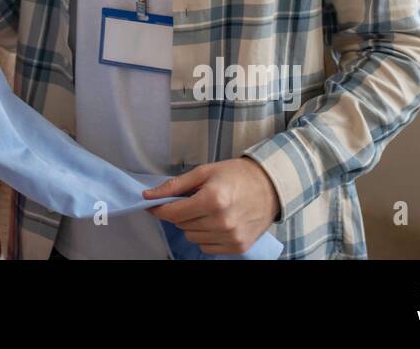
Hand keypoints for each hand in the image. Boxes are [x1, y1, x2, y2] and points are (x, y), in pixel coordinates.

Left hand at [142, 159, 279, 254]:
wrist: (270, 187)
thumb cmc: (237, 175)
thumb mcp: (204, 172)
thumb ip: (175, 185)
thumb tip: (150, 195)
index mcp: (213, 199)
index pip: (173, 213)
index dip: (159, 209)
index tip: (153, 204)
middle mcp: (222, 221)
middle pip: (182, 225)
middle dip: (181, 213)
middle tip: (193, 200)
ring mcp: (231, 236)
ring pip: (192, 238)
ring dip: (193, 225)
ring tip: (207, 210)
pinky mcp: (238, 247)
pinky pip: (207, 247)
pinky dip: (205, 236)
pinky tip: (216, 222)